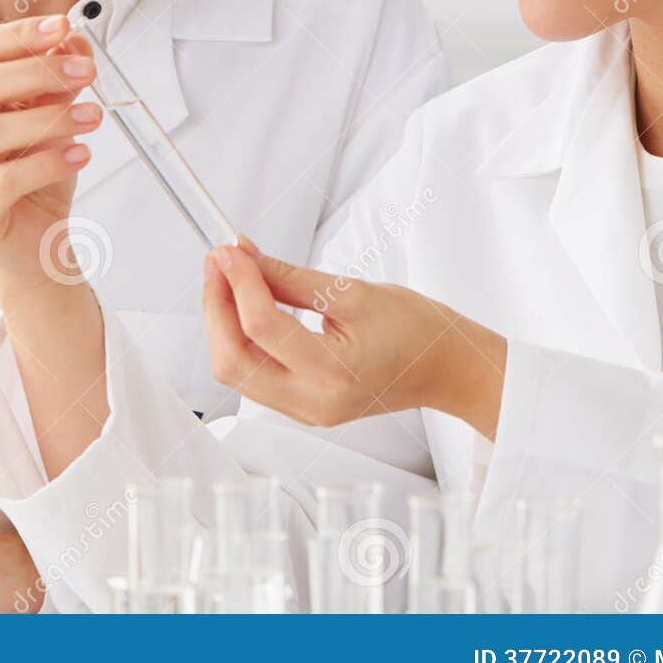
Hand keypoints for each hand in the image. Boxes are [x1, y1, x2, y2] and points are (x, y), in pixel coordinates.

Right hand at [0, 14, 100, 283]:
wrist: (39, 245)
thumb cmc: (40, 178)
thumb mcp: (57, 119)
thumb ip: (60, 81)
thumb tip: (74, 41)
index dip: (19, 35)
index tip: (63, 28)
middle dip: (37, 72)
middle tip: (85, 72)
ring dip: (49, 118)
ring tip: (94, 117)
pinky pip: (6, 181)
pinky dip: (49, 163)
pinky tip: (81, 155)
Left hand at [200, 242, 507, 435]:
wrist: (446, 368)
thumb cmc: (417, 331)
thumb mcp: (354, 292)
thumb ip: (291, 278)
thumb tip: (246, 257)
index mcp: (332, 374)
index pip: (262, 327)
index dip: (237, 282)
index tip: (230, 250)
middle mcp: (313, 403)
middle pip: (233, 360)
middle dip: (216, 307)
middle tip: (219, 263)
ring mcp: (305, 412)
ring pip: (236, 373)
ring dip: (222, 323)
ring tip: (228, 279)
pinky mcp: (302, 408)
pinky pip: (252, 377)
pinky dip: (240, 340)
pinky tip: (244, 307)